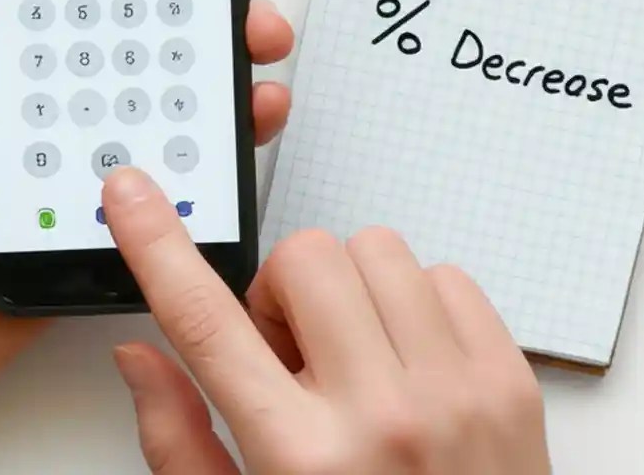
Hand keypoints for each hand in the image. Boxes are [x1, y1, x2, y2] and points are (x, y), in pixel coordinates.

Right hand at [102, 169, 550, 474]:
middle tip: (293, 356)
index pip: (205, 323)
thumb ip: (181, 442)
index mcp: (301, 458)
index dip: (157, 246)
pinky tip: (406, 362)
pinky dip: (415, 304)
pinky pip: (447, 275)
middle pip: (305, 258)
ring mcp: (457, 392)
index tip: (133, 196)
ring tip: (357, 362)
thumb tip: (140, 357)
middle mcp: (382, 416)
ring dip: (350, 292)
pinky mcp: (510, 380)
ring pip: (377, 250)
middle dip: (282, 293)